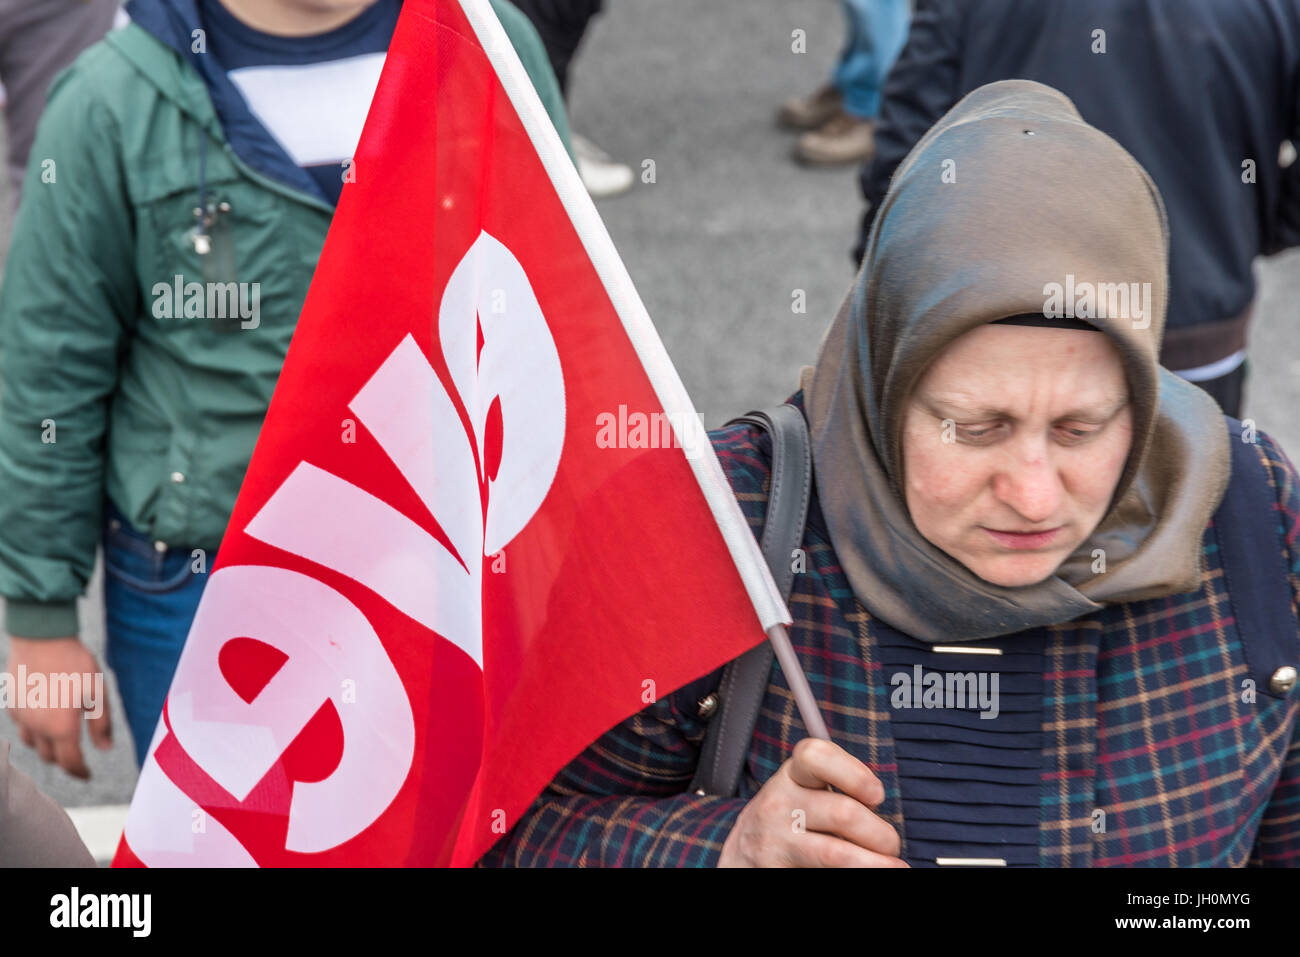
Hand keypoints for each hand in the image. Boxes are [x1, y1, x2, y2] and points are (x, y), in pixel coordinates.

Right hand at [4, 636, 111, 778]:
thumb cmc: (75, 664)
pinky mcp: (12, 706)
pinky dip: (34, 732)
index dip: (80, 773)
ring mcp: (21, 718)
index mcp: (61, 727)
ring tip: (61, 740)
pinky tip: (44, 719)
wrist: (42, 639)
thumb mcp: (98, 693)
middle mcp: (37, 728)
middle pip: (49, 758)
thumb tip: (105, 748)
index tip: (88, 775)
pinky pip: (22, 728)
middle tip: (78, 757)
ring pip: (32, 745)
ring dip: (47, 748)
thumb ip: (101, 724)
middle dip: (65, 761)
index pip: (69, 763)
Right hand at [717, 737, 906, 866]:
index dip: (854, 774)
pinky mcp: (774, 869)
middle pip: (843, 813)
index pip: (816, 756)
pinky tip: (861, 873)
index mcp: (792, 775)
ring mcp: (775, 840)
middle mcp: (779, 804)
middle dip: (881, 834)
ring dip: (875, 863)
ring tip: (894, 867)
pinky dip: (853, 872)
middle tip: (891, 845)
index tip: (877, 796)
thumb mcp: (804, 791)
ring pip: (836, 853)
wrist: (744, 854)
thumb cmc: (790, 818)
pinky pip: (824, 873)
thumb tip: (881, 805)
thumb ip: (837, 788)